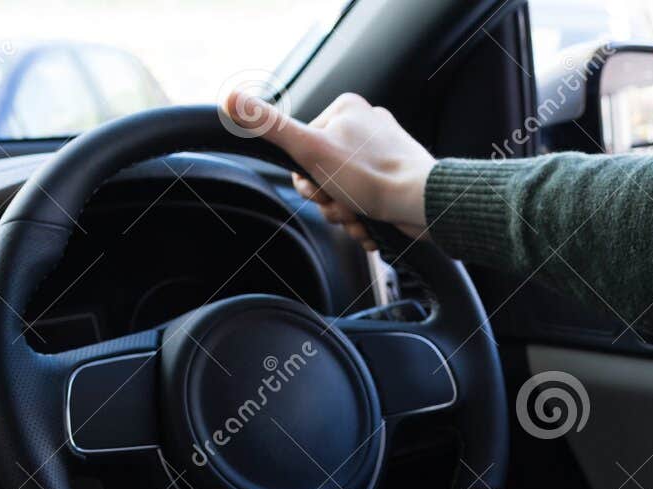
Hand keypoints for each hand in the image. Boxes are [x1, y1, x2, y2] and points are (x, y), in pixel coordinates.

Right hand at [223, 91, 436, 250]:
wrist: (423, 205)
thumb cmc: (372, 176)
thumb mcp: (310, 149)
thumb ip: (269, 126)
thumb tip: (229, 99)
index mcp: (345, 110)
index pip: (303, 150)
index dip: (305, 179)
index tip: (320, 188)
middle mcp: (365, 126)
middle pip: (322, 173)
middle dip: (328, 201)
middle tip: (342, 206)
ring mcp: (383, 154)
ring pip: (344, 192)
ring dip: (346, 215)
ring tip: (360, 218)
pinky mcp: (396, 179)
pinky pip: (366, 202)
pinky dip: (364, 220)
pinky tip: (371, 226)